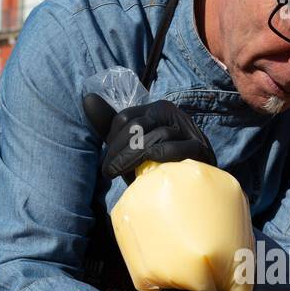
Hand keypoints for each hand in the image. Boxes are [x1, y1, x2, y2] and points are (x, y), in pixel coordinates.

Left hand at [82, 94, 215, 179]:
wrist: (191, 191)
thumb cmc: (158, 168)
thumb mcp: (131, 148)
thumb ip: (110, 126)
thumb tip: (88, 98)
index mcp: (157, 110)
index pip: (126, 117)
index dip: (113, 139)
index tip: (109, 163)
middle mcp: (174, 114)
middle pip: (138, 125)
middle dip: (118, 150)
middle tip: (109, 172)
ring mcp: (189, 131)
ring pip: (155, 136)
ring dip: (132, 157)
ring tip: (119, 175)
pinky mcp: (201, 149)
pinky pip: (176, 148)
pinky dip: (159, 156)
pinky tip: (146, 169)